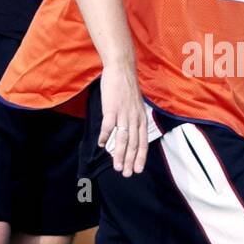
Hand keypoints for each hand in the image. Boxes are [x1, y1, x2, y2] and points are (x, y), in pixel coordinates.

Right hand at [99, 61, 147, 176]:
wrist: (121, 69)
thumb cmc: (127, 88)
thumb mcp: (136, 105)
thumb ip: (133, 120)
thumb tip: (128, 134)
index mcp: (141, 118)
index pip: (143, 142)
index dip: (140, 157)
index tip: (137, 170)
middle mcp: (134, 118)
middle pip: (133, 143)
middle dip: (129, 160)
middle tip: (125, 174)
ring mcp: (123, 113)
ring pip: (122, 138)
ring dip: (118, 154)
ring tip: (115, 166)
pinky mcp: (112, 107)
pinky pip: (108, 125)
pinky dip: (104, 136)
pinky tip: (100, 144)